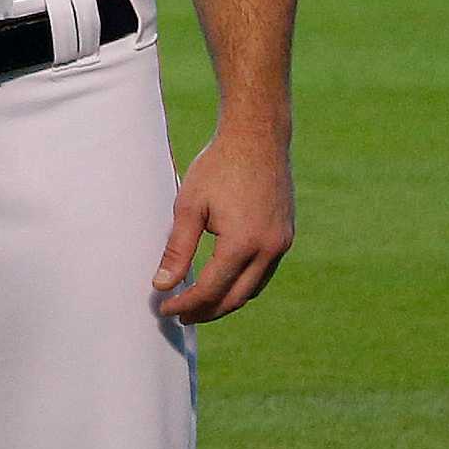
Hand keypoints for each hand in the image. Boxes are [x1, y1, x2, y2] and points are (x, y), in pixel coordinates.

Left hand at [152, 131, 293, 323]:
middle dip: (206, 311)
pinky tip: (225, 278)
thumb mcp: (190, 205)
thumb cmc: (219, 165)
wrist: (257, 134)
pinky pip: (264, 272)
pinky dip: (244, 282)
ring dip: (226, 300)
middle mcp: (268, 249)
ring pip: (253, 289)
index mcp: (242, 243)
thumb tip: (162, 285)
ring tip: (200, 302)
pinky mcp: (286, 234)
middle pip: (234, 298)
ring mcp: (281, 243)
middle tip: (181, 314)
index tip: (165, 307)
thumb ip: (177, 249)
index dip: (186, 303)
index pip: (210, 290)